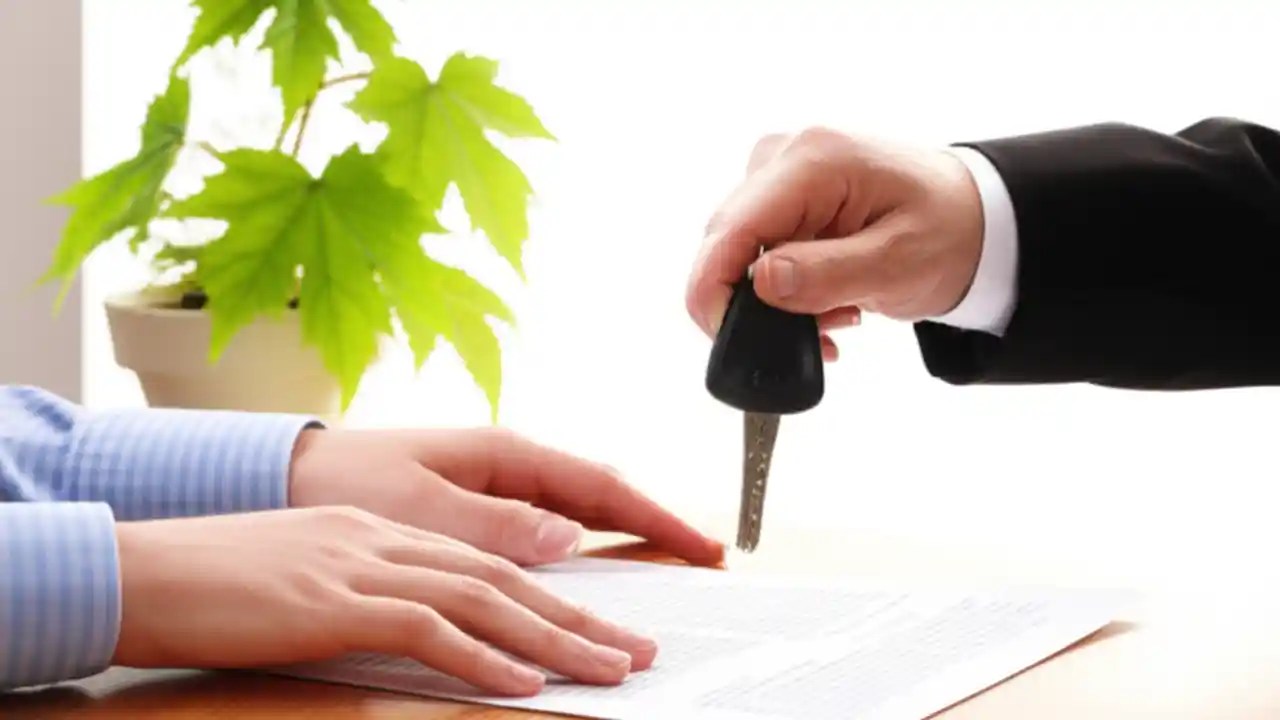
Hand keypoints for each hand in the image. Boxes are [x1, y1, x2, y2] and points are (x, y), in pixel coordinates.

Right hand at [114, 507, 654, 694]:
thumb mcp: (307, 574)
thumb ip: (369, 588)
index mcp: (383, 532)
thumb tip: (424, 624)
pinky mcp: (330, 603)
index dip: (552, 595)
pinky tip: (521, 683)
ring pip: (481, 599)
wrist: (139, 569)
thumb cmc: (215, 582)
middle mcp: (385, 539)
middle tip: (635, 653)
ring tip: (608, 671)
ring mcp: (360, 567)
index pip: (487, 561)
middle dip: (578, 618)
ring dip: (552, 639)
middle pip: (504, 576)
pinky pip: (424, 628)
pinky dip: (479, 657)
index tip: (599, 628)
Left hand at [287, 427, 723, 566]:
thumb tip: (570, 535)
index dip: (657, 516)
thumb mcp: (420, 505)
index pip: (601, 486)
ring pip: (578, 517)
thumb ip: (495, 522)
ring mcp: (497, 490)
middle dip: (655, 527)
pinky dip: (581, 552)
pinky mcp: (479, 514)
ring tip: (668, 570)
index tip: (703, 545)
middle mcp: (509, 469)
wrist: (290, 477)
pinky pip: (545, 534)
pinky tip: (597, 571)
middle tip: (705, 563)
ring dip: (624, 542)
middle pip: (601, 499)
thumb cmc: (349, 483)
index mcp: (504, 454)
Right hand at [686, 128, 984, 359]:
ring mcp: (777, 175)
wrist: (975, 216)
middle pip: (725, 244)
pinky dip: (783, 289)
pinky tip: (827, 303)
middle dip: (754, 303)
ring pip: (737, 255)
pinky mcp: (778, 197)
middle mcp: (783, 157)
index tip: (728, 340)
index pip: (730, 229)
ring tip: (838, 315)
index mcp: (812, 161)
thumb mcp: (899, 262)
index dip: (713, 290)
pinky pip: (755, 253)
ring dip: (774, 301)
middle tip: (816, 335)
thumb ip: (827, 274)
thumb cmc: (950, 230)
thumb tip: (759, 283)